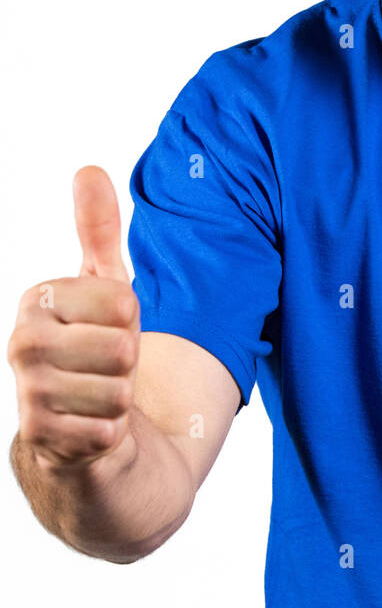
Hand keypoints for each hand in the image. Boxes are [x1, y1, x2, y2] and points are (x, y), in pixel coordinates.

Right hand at [6, 166, 140, 466]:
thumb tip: (88, 168)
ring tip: (100, 399)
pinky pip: (107, 432)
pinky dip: (111, 436)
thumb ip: (98, 232)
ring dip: (121, 402)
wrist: (79, 434)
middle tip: (108, 370)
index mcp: (39, 300)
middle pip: (122, 347)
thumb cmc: (96, 353)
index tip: (110, 330)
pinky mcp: (40, 440)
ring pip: (117, 391)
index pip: (123, 302)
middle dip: (129, 365)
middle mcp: (22, 344)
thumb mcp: (104, 288)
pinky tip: (91, 432)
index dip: (132, 322)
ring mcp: (27, 394)